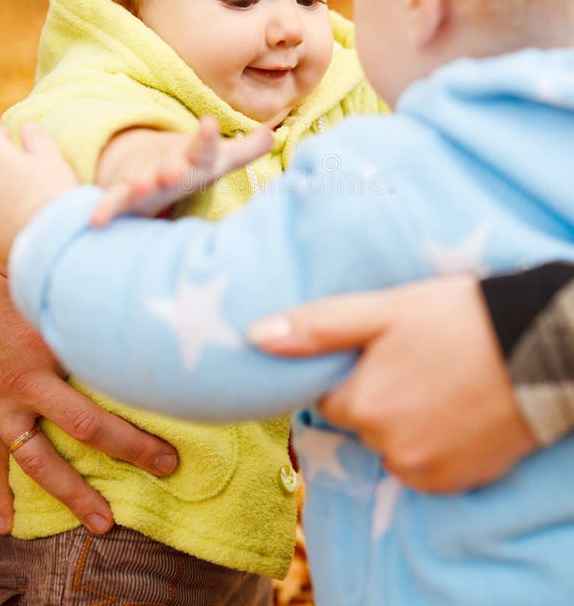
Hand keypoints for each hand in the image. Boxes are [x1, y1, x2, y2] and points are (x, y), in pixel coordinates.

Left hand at [0, 124, 78, 270]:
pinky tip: (14, 215)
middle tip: (13, 167)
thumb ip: (36, 139)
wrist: (50, 237)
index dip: (4, 136)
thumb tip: (27, 126)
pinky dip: (3, 211)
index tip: (11, 138)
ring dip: (3, 188)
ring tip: (15, 192)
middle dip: (3, 164)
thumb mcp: (51, 159)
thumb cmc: (53, 192)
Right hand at [0, 271, 177, 534]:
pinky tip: (5, 525)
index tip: (182, 402)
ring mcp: (0, 406)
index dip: (148, 394)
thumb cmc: (9, 289)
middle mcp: (30, 382)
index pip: (110, 377)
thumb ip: (88, 297)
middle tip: (166, 467)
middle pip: (86, 425)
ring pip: (39, 459)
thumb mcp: (49, 290)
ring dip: (72, 493)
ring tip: (102, 522)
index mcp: (54, 347)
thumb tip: (133, 283)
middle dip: (129, 448)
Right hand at [92, 117, 272, 224]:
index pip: (205, 147)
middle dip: (172, 169)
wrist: (143, 159)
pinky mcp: (125, 194)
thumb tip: (274, 135)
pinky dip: (105, 210)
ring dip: (142, 186)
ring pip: (142, 183)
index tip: (210, 123)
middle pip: (171, 167)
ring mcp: (144, 178)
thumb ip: (247, 149)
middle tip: (173, 169)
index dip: (208, 137)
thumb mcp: (221, 158)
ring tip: (142, 186)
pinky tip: (96, 220)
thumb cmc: (191, 162)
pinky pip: (115, 203)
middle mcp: (169, 165)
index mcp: (195, 156)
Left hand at [249, 276, 536, 492]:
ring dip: (404, 423)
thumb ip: (316, 327)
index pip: (328, 397)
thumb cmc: (456, 318)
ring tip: (440, 383)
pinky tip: (456, 412)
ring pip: (390, 446)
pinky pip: (422, 467)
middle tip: (415, 362)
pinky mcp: (453, 483)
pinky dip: (432, 446)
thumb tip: (253, 337)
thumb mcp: (383, 309)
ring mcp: (422, 470)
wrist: (539, 346)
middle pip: (360, 422)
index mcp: (361, 403)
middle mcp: (386, 446)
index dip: (351, 373)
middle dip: (377, 396)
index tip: (379, 353)